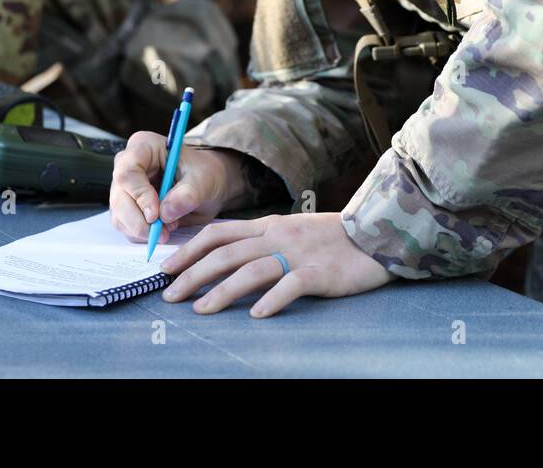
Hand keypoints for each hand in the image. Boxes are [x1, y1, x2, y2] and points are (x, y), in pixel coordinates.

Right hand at [108, 131, 246, 244]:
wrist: (206, 187)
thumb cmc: (204, 174)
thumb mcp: (204, 180)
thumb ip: (188, 194)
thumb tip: (166, 213)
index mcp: (144, 146)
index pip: (127, 172)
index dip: (139, 195)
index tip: (156, 214)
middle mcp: (128, 165)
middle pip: (119, 198)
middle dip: (139, 220)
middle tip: (162, 231)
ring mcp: (124, 188)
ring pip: (119, 217)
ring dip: (143, 230)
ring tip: (170, 227)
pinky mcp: (127, 208)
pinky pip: (126, 228)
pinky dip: (144, 235)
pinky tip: (164, 228)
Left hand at [159, 212, 392, 317]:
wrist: (377, 234)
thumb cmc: (332, 238)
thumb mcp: (292, 231)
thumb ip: (262, 241)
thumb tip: (225, 258)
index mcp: (269, 226)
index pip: (219, 233)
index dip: (189, 249)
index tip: (165, 267)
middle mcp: (279, 236)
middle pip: (226, 253)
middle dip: (192, 274)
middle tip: (169, 294)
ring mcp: (299, 254)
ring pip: (252, 269)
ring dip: (222, 290)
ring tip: (200, 309)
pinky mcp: (321, 272)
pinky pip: (292, 285)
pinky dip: (273, 299)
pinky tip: (257, 315)